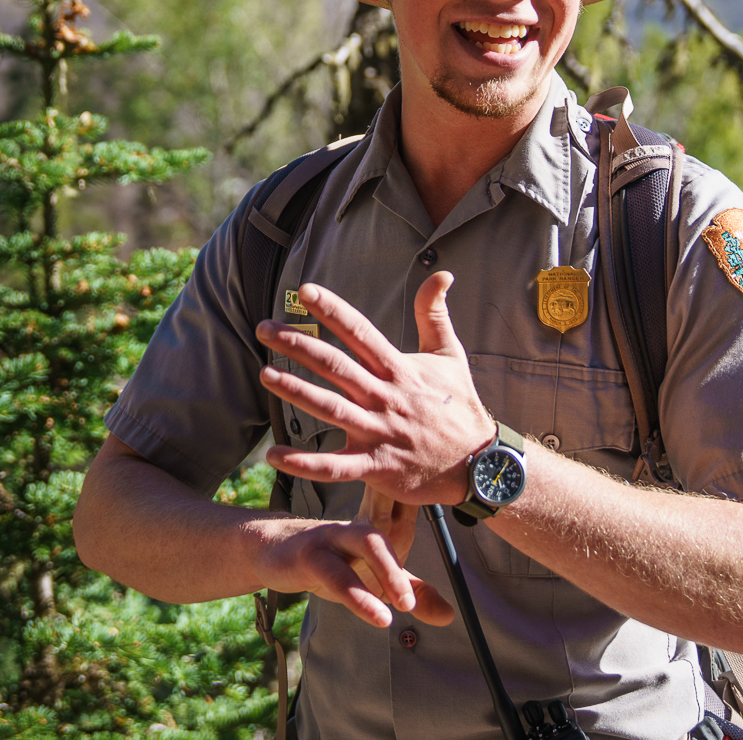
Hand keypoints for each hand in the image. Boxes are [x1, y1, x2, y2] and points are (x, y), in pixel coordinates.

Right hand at [252, 511, 453, 628]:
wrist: (273, 551)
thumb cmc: (330, 559)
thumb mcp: (372, 578)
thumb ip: (409, 591)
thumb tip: (449, 616)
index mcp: (375, 526)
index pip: (406, 515)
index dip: (430, 520)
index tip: (453, 521)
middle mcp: (355, 526)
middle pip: (386, 526)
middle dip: (404, 554)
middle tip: (415, 598)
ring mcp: (331, 537)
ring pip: (364, 544)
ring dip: (386, 574)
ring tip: (403, 606)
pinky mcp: (308, 555)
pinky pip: (334, 573)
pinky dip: (356, 594)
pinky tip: (375, 615)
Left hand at [255, 274, 493, 507]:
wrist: (479, 465)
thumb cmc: (460, 406)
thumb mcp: (451, 355)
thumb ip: (435, 314)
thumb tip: (442, 274)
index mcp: (400, 369)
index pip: (361, 333)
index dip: (333, 310)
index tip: (305, 291)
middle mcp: (385, 398)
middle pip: (336, 366)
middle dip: (297, 345)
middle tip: (263, 329)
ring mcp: (379, 433)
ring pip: (330, 409)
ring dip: (295, 392)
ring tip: (265, 374)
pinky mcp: (376, 467)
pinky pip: (334, 467)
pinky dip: (303, 464)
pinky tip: (273, 455)